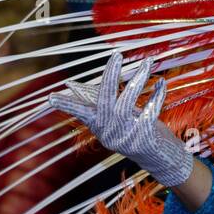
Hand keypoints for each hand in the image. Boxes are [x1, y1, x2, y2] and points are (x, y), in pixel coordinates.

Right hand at [48, 52, 193, 187]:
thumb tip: (71, 85)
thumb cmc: (136, 131)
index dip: (67, 104)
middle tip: (116, 55)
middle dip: (110, 76)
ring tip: (147, 62)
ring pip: (126, 104)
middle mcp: (109, 133)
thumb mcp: (116, 119)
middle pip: (105, 101)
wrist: (159, 159)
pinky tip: (161, 82)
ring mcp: (125, 137)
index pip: (81, 112)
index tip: (51, 97)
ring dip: (138, 80)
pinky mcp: (143, 138)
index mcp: (100, 126)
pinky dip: (156, 95)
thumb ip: (101, 103)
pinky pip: (149, 111)